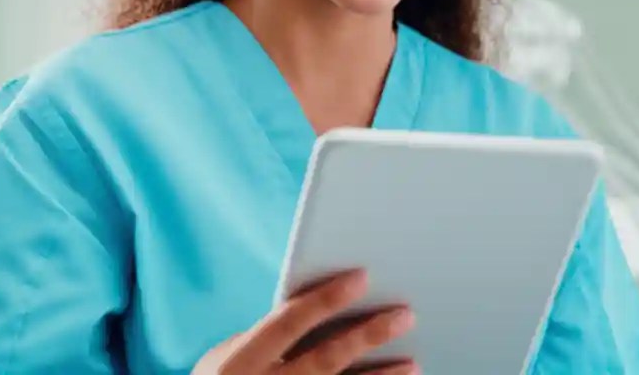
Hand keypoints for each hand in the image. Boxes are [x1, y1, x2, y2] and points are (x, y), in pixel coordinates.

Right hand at [192, 270, 418, 373]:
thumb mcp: (227, 358)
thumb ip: (267, 335)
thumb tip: (321, 306)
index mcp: (239, 362)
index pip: (286, 323)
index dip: (323, 299)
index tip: (362, 276)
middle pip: (323, 360)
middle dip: (366, 336)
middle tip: (404, 315)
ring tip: (411, 363)